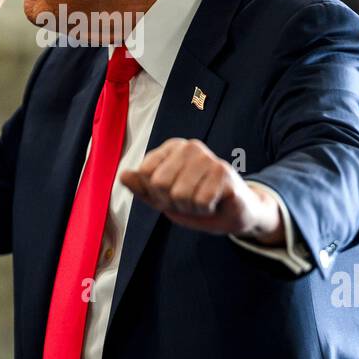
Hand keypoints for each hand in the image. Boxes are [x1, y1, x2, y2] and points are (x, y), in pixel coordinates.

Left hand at [119, 138, 283, 243]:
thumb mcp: (164, 198)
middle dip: (172, 201)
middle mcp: (190, 147)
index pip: (144, 174)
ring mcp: (208, 158)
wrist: (235, 212)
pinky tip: (215, 203)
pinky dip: (205, 210)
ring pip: (180, 195)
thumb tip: (123, 176)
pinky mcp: (224, 173)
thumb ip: (142, 188)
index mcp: (172, 148)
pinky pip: (200, 202)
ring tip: (202, 201)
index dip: (155, 193)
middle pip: (159, 184)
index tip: (171, 194)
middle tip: (189, 200)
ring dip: (190, 207)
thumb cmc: (197, 201)